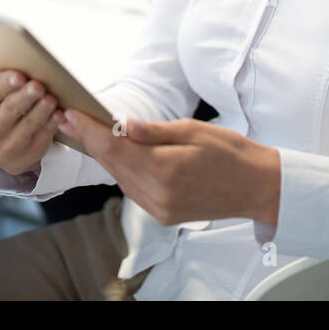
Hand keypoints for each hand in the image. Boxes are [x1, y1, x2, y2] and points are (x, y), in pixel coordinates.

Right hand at [0, 46, 65, 176]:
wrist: (0, 147)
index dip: (3, 85)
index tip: (19, 75)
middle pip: (10, 110)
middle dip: (25, 97)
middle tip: (39, 85)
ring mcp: (9, 143)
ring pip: (28, 126)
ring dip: (41, 111)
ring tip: (52, 98)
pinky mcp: (28, 152)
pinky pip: (42, 138)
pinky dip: (52, 125)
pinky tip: (60, 114)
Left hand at [57, 112, 280, 226]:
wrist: (257, 187)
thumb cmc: (231, 153)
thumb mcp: (193, 131)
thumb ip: (153, 131)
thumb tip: (121, 125)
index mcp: (166, 171)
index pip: (115, 148)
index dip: (89, 130)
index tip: (71, 114)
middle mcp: (158, 196)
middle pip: (113, 165)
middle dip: (91, 141)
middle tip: (73, 119)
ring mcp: (159, 210)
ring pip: (120, 178)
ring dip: (106, 156)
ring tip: (91, 132)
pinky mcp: (162, 215)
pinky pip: (133, 189)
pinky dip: (123, 170)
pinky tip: (119, 154)